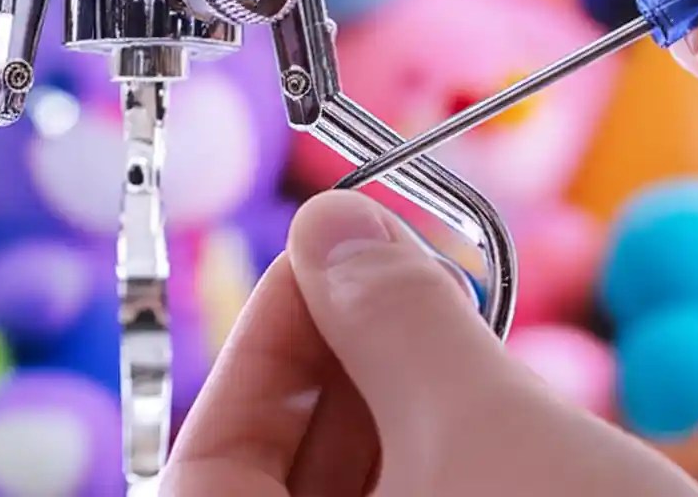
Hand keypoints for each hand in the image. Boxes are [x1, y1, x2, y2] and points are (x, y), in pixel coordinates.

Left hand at [162, 191, 697, 495]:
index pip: (208, 458)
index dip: (264, 338)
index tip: (325, 249)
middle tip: (404, 273)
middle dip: (345, 362)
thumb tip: (331, 225)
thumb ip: (397, 321)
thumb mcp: (488, 437)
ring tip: (459, 328)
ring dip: (401, 405)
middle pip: (281, 477)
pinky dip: (446, 460)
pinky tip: (488, 404)